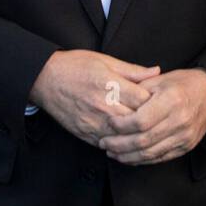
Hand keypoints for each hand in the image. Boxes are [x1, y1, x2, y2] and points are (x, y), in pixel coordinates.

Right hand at [29, 50, 160, 147]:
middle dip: (150, 120)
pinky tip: (127, 138)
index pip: (145, 100)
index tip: (160, 100)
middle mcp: (104, 106)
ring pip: (126, 137)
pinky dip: (120, 143)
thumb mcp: (106, 61)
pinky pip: (110, 144)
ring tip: (145, 129)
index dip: (157, 102)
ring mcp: (95, 123)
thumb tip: (156, 71)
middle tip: (158, 117)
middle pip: (138, 121)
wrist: (45, 79)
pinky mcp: (86, 134)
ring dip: (136, 134)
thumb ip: (133, 70)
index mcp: (112, 85)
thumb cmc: (75, 66)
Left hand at [99, 69, 205, 165]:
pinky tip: (128, 157)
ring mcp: (184, 136)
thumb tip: (113, 100)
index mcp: (171, 100)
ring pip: (150, 153)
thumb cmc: (181, 84)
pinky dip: (141, 160)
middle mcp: (179, 121)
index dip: (121, 125)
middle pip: (143, 140)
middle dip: (119, 144)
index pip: (141, 120)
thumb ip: (137, 90)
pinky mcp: (185, 147)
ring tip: (111, 152)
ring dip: (127, 156)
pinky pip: (160, 158)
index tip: (109, 123)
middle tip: (104, 142)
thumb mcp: (159, 79)